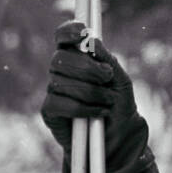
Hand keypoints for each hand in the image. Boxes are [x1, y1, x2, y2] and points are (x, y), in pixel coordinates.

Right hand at [40, 20, 159, 172]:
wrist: (118, 141)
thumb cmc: (119, 107)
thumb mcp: (121, 82)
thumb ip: (109, 60)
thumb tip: (92, 40)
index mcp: (77, 59)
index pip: (62, 37)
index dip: (68, 31)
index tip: (83, 32)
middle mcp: (61, 72)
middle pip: (60, 58)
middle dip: (87, 67)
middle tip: (106, 78)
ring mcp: (53, 91)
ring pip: (61, 81)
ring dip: (90, 91)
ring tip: (107, 102)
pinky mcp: (50, 112)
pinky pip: (60, 103)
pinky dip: (83, 108)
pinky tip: (98, 114)